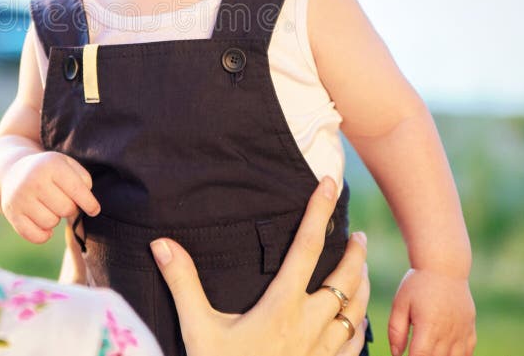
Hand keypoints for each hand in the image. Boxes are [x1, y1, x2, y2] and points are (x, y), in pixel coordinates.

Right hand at [0, 151, 99, 243]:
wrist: (13, 171)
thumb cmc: (48, 170)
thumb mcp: (66, 164)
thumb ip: (83, 179)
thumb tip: (89, 205)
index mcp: (51, 164)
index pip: (78, 190)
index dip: (90, 203)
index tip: (94, 210)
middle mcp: (34, 180)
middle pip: (66, 209)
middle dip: (70, 208)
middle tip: (63, 201)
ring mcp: (20, 197)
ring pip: (51, 223)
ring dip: (55, 219)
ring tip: (50, 207)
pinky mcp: (11, 214)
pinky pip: (36, 236)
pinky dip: (43, 234)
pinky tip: (42, 222)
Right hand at [151, 177, 369, 355]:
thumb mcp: (198, 329)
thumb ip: (183, 283)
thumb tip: (161, 243)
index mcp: (282, 307)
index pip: (306, 248)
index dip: (318, 213)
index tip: (329, 185)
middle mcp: (310, 326)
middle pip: (345, 278)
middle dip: (353, 253)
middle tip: (356, 235)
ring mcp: (323, 353)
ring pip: (356, 311)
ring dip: (362, 285)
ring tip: (362, 268)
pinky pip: (355, 347)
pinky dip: (360, 327)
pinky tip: (358, 322)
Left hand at [388, 268, 475, 355]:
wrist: (444, 267)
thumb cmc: (417, 284)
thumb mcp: (400, 304)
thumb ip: (396, 331)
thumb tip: (396, 354)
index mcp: (427, 326)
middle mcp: (447, 333)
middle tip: (417, 349)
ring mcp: (461, 333)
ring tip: (430, 350)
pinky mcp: (470, 330)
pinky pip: (467, 353)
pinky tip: (446, 352)